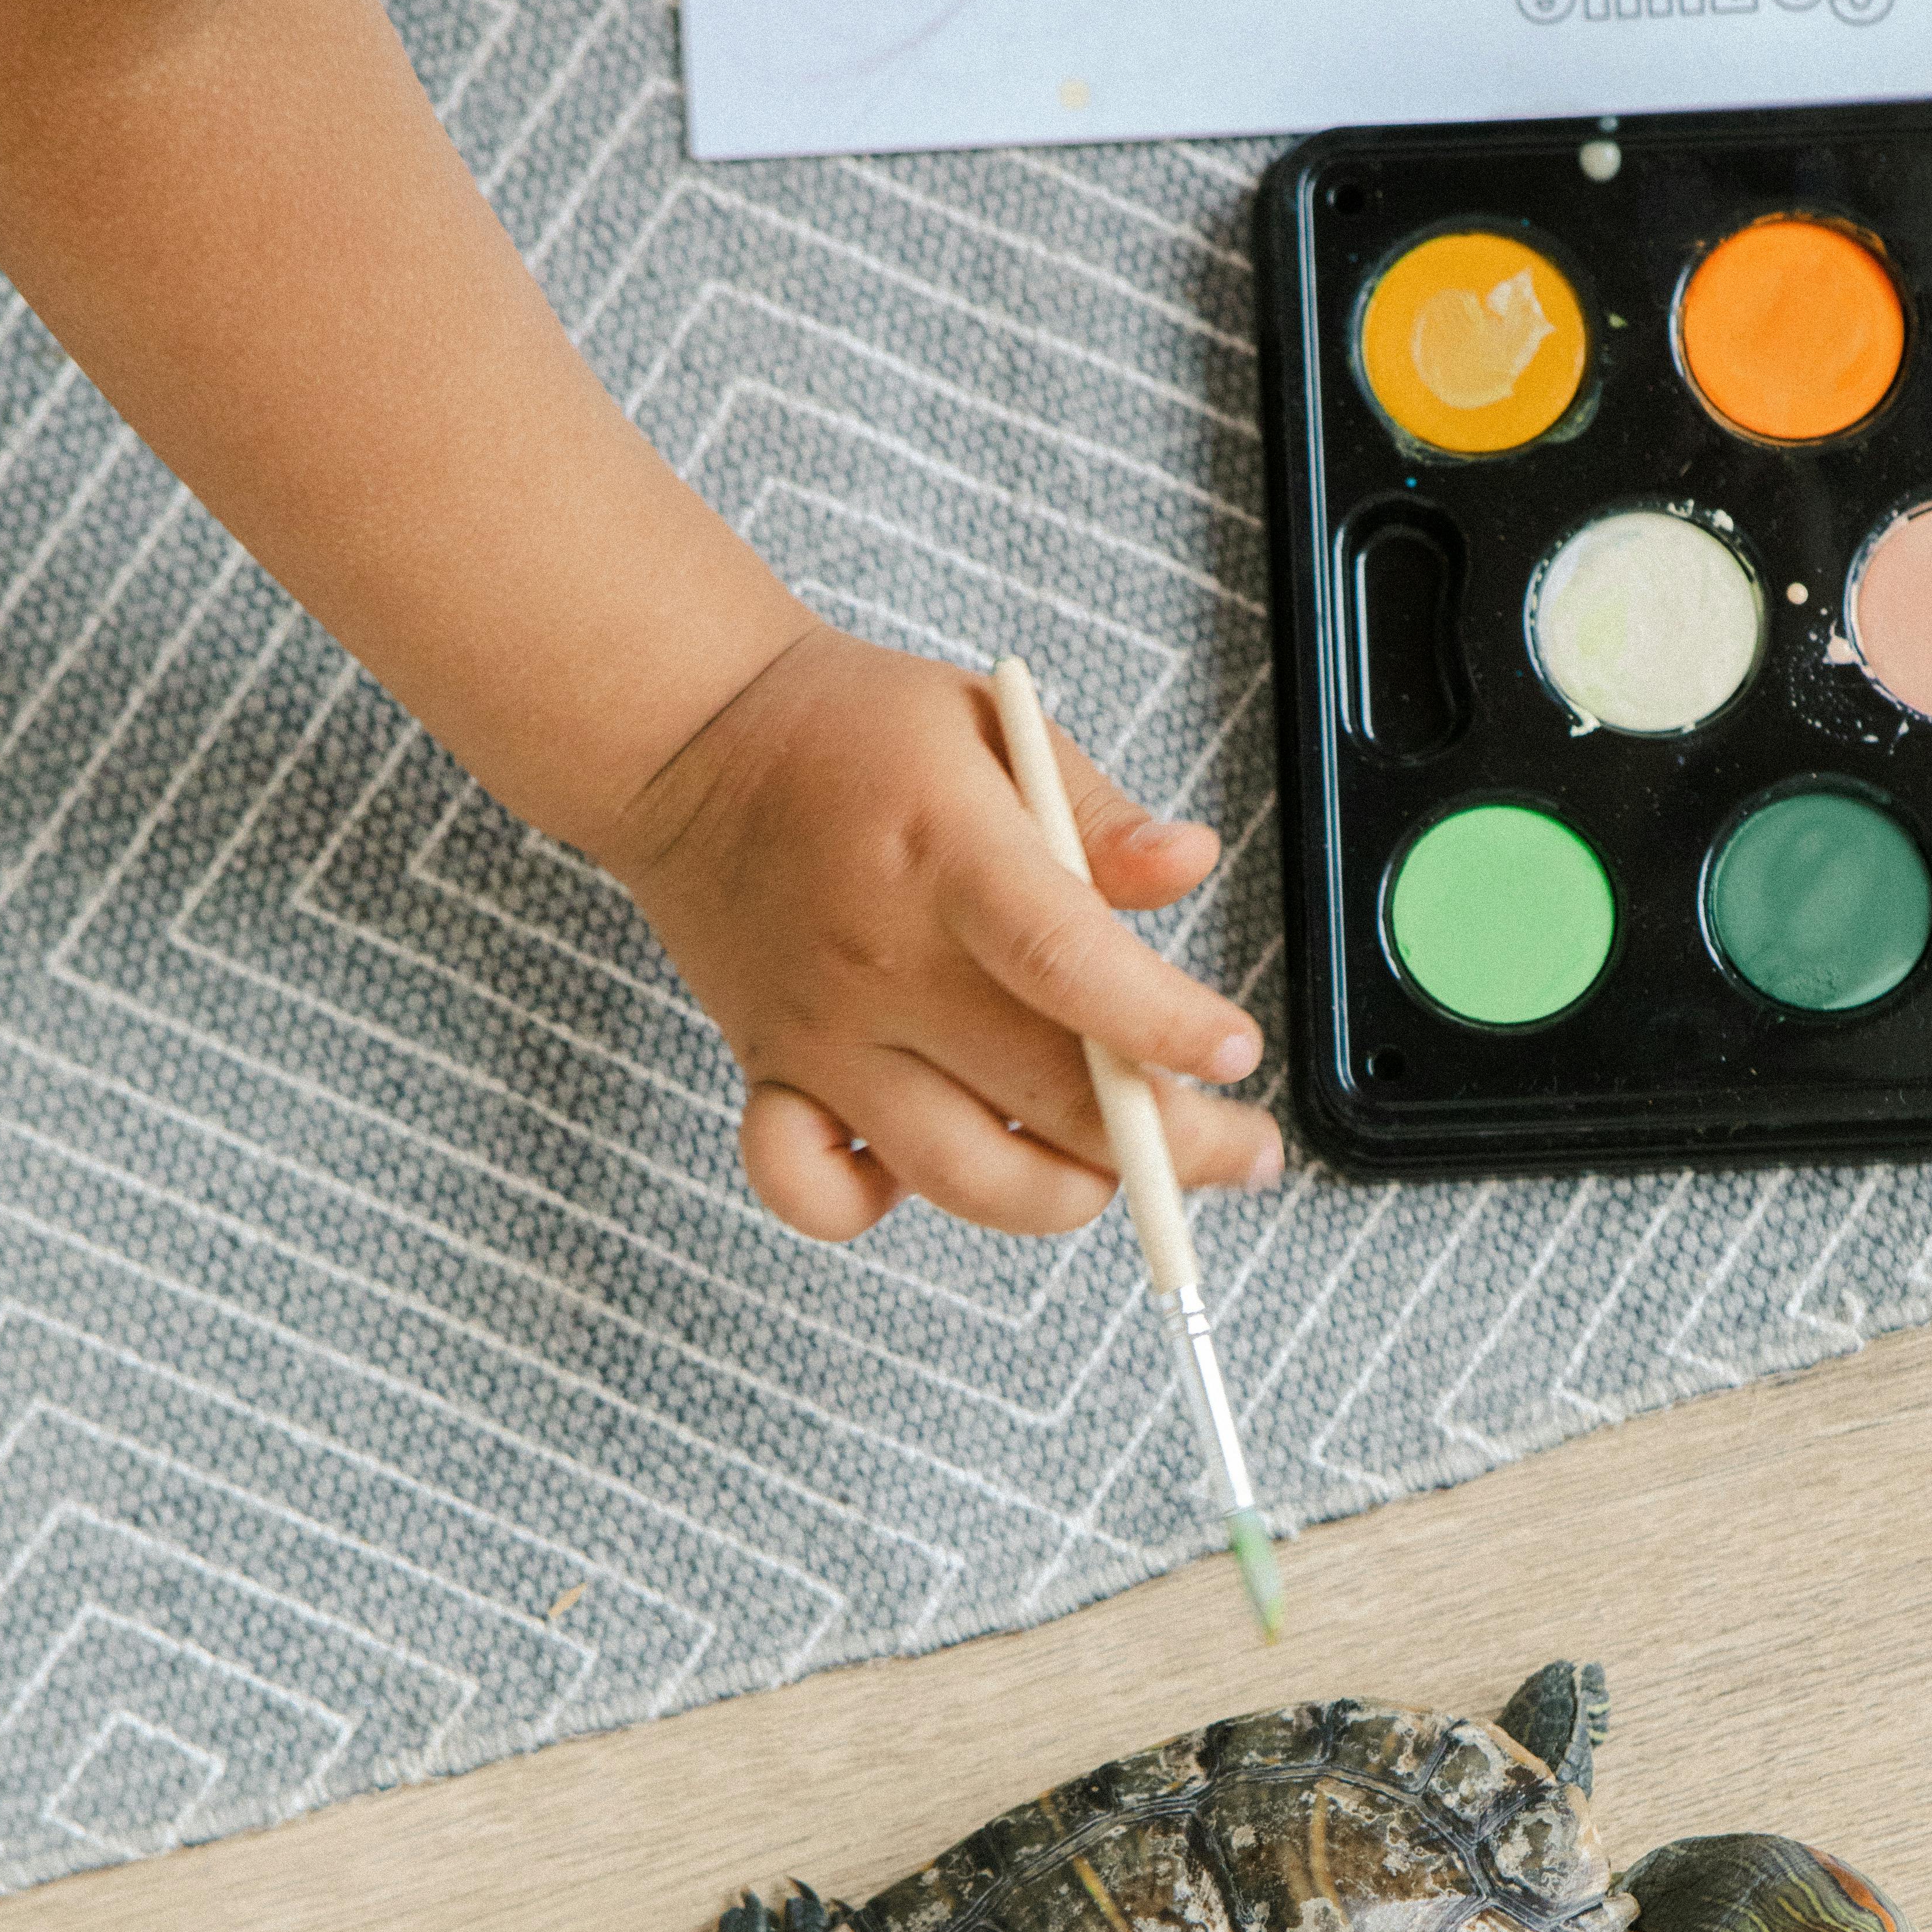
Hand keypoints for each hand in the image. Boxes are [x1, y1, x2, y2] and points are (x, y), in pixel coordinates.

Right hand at [605, 626, 1281, 1241]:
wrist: (690, 742)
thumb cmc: (854, 735)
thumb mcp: (993, 723)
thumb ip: (1099, 809)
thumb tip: (1188, 865)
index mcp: (948, 857)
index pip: (1066, 963)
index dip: (1162, 1025)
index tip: (1237, 1053)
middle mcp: (883, 962)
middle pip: (1046, 1096)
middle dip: (1173, 1146)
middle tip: (1241, 1150)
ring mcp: (825, 1035)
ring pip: (961, 1173)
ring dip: (1063, 1193)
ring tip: (1117, 1168)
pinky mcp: (773, 1078)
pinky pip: (817, 1195)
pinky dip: (879, 1209)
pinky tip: (942, 1168)